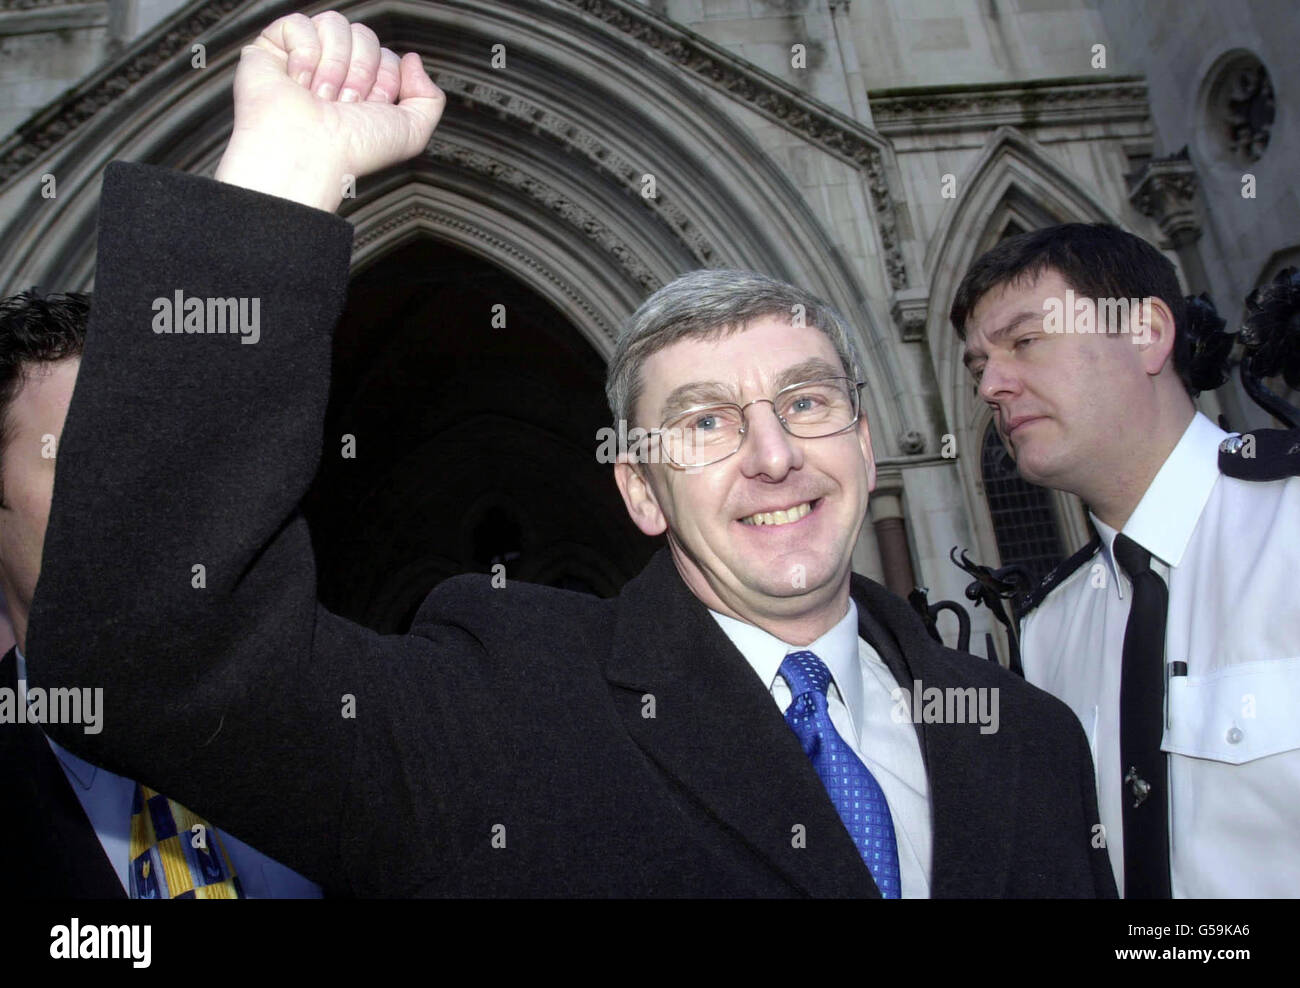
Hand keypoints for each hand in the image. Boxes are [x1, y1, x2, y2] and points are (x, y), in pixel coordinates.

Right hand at [214, 10, 444, 211]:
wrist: (310, 153)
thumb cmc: (354, 150)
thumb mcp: (412, 132)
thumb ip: (430, 97)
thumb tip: (412, 60)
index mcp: (365, 89)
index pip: (387, 56)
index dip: (385, 81)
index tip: (369, 110)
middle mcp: (335, 73)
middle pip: (364, 34)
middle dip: (361, 72)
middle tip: (344, 105)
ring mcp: (303, 59)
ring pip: (334, 24)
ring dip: (334, 67)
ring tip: (320, 98)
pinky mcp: (271, 50)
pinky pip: (298, 23)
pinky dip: (303, 54)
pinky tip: (297, 82)